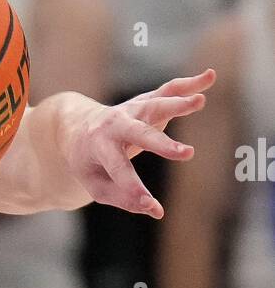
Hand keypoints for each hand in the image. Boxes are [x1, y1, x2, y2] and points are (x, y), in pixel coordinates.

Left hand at [61, 68, 215, 217]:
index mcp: (98, 146)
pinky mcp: (146, 101)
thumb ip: (123, 198)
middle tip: (188, 154)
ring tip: (200, 101)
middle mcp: (115, 124)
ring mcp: (132, 109)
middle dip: (162, 144)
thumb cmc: (90, 162)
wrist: (78, 126)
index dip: (134, 188)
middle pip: (139, 133)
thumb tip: (155, 211)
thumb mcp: (96, 184)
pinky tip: (209, 76)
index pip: (118, 169)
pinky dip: (189, 84)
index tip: (152, 205)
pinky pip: (169, 91)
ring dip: (178, 103)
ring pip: (156, 104)